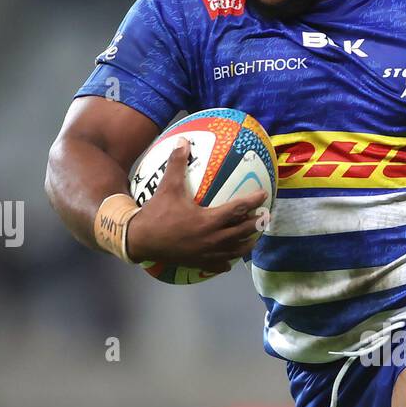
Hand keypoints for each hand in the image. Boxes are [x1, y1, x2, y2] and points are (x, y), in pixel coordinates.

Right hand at [125, 138, 268, 271]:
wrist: (141, 240)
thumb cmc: (156, 213)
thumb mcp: (167, 187)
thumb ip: (177, 164)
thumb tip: (183, 141)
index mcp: (208, 220)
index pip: (238, 209)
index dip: (253, 201)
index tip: (264, 195)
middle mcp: (213, 239)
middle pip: (243, 232)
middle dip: (256, 224)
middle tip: (264, 216)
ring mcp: (208, 254)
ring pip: (236, 251)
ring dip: (247, 243)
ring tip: (254, 237)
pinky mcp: (200, 263)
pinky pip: (221, 265)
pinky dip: (228, 261)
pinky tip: (231, 259)